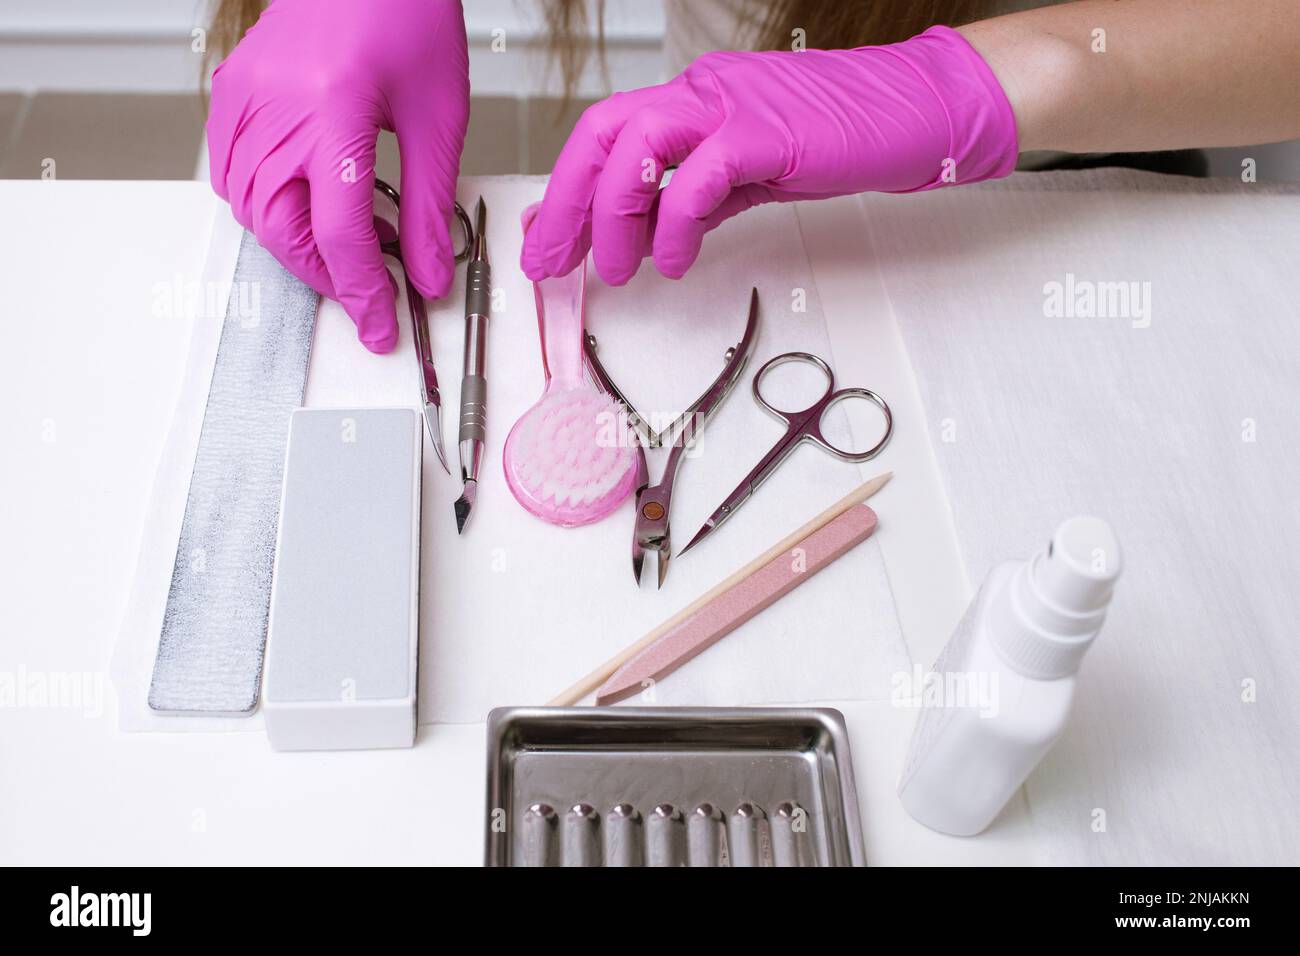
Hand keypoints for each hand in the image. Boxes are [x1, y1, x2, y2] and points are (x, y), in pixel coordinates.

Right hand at [208, 0, 468, 351]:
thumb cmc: (407, 16)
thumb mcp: (439, 119)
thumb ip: (431, 207)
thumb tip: (428, 278)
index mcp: (334, 111)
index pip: (339, 234)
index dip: (363, 293)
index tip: (381, 328)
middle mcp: (276, 107)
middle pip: (282, 229)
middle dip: (324, 275)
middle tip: (366, 289)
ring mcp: (245, 97)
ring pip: (249, 207)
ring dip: (293, 244)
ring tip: (345, 247)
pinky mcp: (232, 89)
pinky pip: (229, 169)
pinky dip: (261, 203)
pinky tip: (303, 203)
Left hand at [521, 25, 1017, 285]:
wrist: (915, 112)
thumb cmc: (840, 139)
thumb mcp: (749, 177)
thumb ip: (697, 201)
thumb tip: (649, 237)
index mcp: (692, 100)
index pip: (606, 136)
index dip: (566, 190)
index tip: (548, 242)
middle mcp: (700, 93)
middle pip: (601, 132)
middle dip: (566, 202)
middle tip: (552, 261)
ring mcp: (731, 107)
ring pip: (635, 145)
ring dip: (612, 214)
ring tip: (619, 268)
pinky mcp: (765, 133)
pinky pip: (696, 177)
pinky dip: (674, 226)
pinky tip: (674, 262)